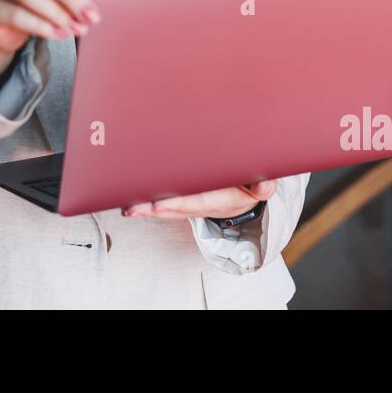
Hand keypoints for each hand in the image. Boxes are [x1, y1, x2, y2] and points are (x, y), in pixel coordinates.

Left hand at [121, 179, 276, 219]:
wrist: (250, 193)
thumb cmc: (252, 183)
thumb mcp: (262, 184)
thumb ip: (264, 185)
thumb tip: (264, 186)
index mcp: (223, 200)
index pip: (197, 203)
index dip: (177, 204)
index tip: (159, 204)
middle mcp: (205, 205)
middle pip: (176, 209)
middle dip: (153, 209)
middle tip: (132, 208)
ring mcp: (194, 205)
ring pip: (167, 207)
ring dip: (147, 208)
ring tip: (127, 207)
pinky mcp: (186, 200)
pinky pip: (166, 202)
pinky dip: (149, 202)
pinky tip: (131, 199)